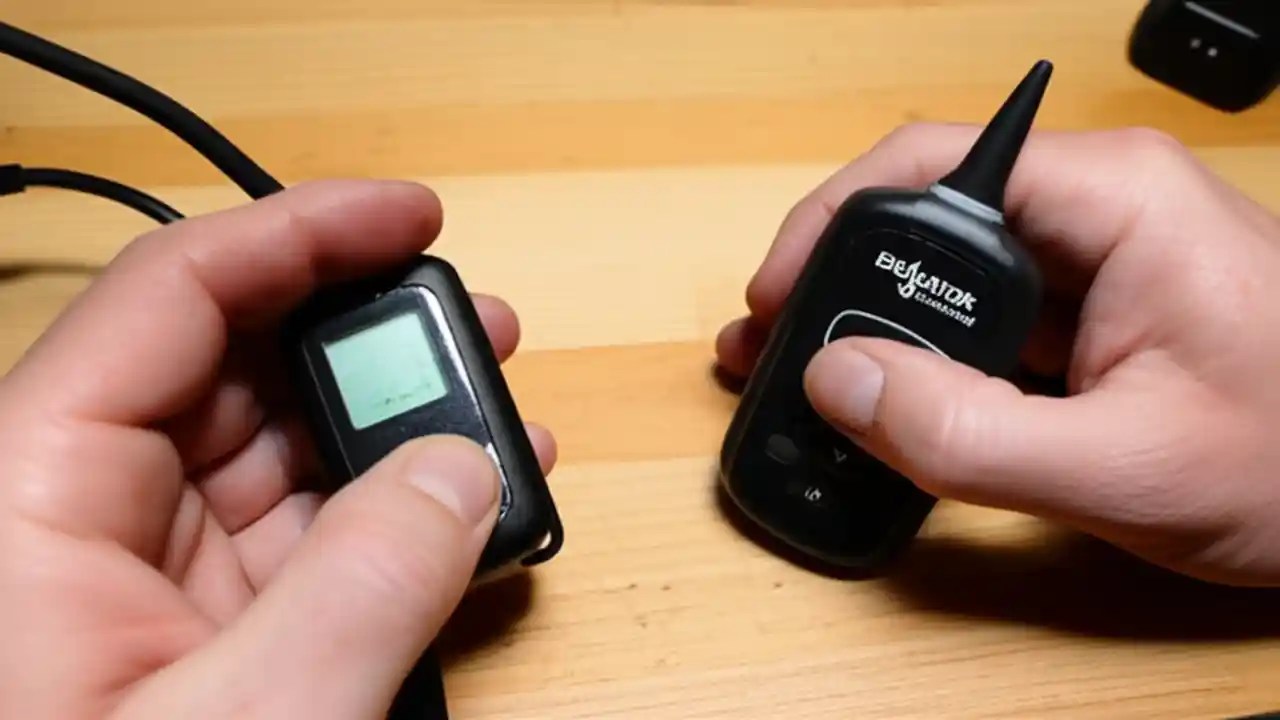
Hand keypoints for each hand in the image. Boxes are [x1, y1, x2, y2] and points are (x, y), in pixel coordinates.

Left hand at [0, 180, 556, 717]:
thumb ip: (371, 585)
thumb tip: (470, 469)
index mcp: (29, 493)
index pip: (175, 298)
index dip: (302, 233)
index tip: (416, 217)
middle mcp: (75, 517)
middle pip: (236, 369)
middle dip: (368, 338)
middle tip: (482, 327)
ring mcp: (139, 585)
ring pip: (279, 460)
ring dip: (395, 434)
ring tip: (503, 414)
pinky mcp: (190, 645)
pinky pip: (300, 549)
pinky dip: (389, 526)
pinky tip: (469, 513)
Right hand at [717, 124, 1279, 586]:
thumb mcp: (1127, 467)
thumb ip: (969, 433)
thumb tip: (838, 382)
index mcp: (1116, 199)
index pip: (933, 166)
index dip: (833, 224)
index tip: (776, 298)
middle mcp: (1100, 208)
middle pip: (927, 214)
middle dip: (834, 280)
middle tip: (770, 346)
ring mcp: (1096, 261)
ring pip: (949, 271)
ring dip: (870, 323)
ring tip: (801, 375)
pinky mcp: (1092, 312)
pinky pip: (983, 317)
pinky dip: (921, 356)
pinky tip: (877, 396)